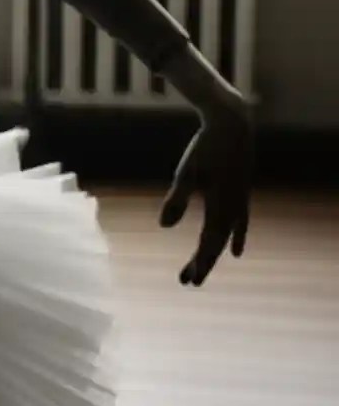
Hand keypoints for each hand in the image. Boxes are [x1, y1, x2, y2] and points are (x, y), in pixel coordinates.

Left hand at [159, 99, 254, 286]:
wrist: (232, 124)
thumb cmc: (206, 147)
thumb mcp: (186, 172)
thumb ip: (176, 199)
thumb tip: (163, 227)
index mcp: (220, 206)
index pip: (208, 244)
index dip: (199, 264)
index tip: (188, 281)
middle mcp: (233, 208)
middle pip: (217, 243)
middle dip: (202, 263)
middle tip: (187, 281)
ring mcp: (240, 201)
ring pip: (227, 235)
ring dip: (213, 252)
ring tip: (202, 268)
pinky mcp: (241, 193)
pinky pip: (241, 223)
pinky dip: (237, 237)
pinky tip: (238, 251)